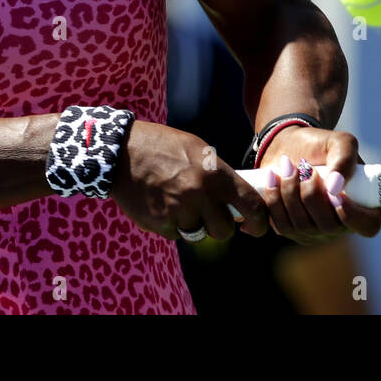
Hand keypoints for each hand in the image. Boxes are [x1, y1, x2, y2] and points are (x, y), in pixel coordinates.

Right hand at [110, 121, 269, 241]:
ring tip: (177, 202)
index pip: (250, 205)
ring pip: (197, 233)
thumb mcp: (198, 150)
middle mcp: (200, 194)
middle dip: (218, 226)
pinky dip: (170, 224)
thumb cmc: (163, 146)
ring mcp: (178, 211)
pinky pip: (174, 233)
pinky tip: (159, 202)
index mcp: (215, 174)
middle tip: (208, 214)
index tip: (254, 226)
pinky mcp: (159, 223)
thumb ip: (219, 175)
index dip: (258, 221)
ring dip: (192, 224)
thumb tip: (238, 199)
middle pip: (223, 230)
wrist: (122, 151)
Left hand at [255, 125, 380, 243]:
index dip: (354, 216)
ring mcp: (316, 232)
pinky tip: (273, 178)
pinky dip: (275, 199)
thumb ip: (345, 157)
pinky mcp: (292, 231)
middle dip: (311, 194)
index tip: (337, 195)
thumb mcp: (338, 142)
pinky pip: (282, 225)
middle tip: (303, 167)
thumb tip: (336, 185)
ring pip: (302, 226)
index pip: (368, 225)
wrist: (289, 148)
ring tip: (287, 166)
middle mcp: (341, 225)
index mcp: (362, 204)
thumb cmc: (320, 146)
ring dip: (291, 192)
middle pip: (328, 226)